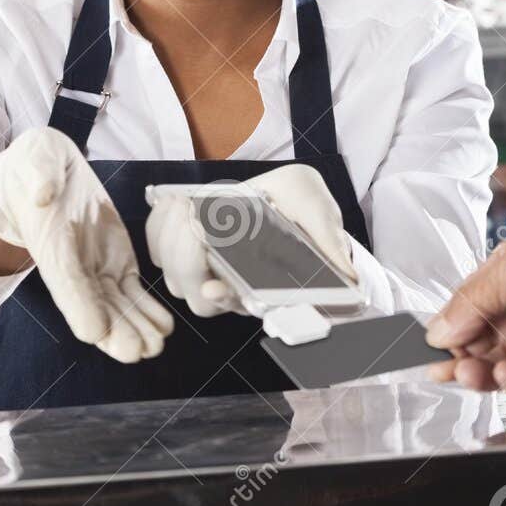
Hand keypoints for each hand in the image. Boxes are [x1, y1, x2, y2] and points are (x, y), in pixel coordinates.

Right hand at [0, 127, 172, 361]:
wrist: (41, 173)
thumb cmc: (34, 165)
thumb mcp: (34, 158)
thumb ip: (38, 175)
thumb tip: (44, 194)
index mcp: (51, 244)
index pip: (65, 281)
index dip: (80, 306)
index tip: (96, 331)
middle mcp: (74, 266)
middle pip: (93, 307)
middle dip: (115, 332)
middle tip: (137, 351)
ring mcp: (96, 268)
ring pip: (116, 306)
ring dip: (135, 328)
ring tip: (156, 346)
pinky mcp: (116, 262)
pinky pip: (132, 292)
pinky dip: (146, 311)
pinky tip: (164, 329)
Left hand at [147, 164, 356, 318]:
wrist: (291, 202)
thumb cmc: (307, 217)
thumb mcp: (321, 214)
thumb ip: (330, 240)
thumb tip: (346, 271)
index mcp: (263, 284)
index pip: (238, 303)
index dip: (225, 299)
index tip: (216, 286)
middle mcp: (232, 283)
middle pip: (195, 292)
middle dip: (188, 260)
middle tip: (196, 222)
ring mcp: (206, 268)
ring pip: (173, 273)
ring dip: (171, 241)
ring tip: (184, 205)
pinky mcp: (186, 247)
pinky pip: (159, 247)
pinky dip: (159, 227)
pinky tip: (174, 203)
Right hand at [425, 203, 505, 400]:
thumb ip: (469, 303)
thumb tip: (438, 329)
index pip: (481, 303)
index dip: (457, 323)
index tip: (434, 341)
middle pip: (491, 338)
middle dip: (464, 353)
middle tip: (441, 365)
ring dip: (484, 370)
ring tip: (467, 372)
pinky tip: (504, 375)